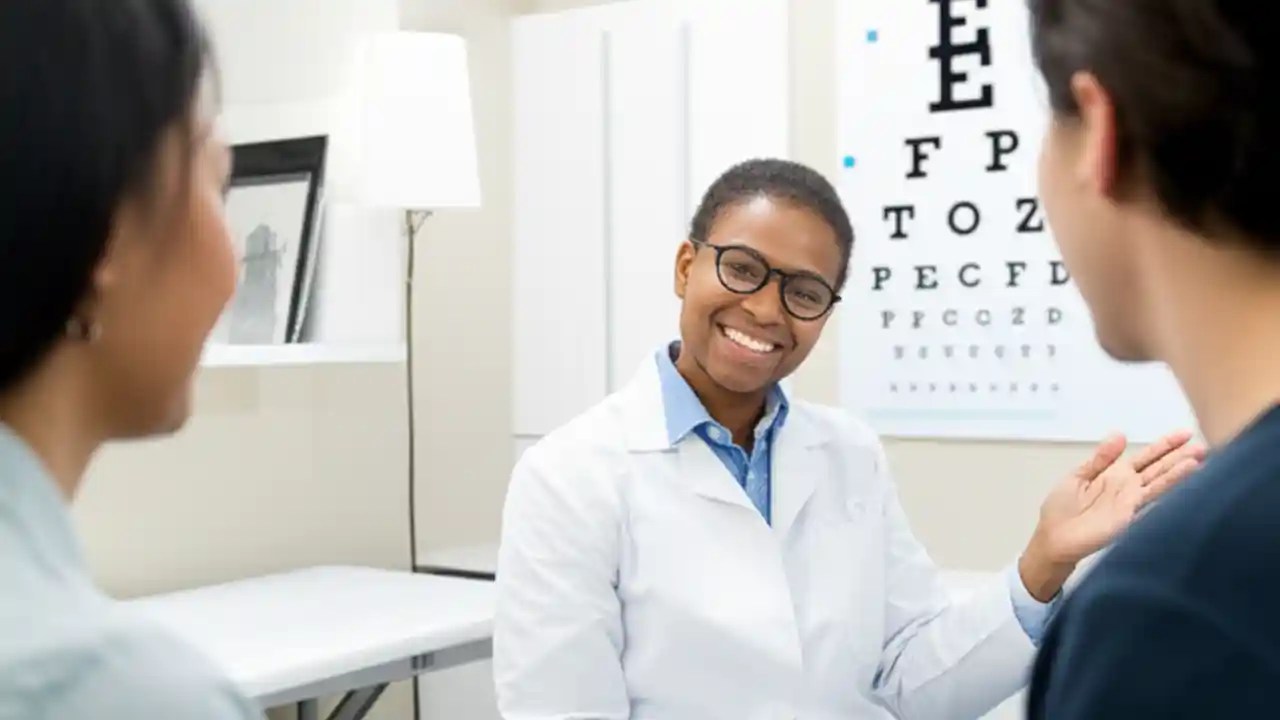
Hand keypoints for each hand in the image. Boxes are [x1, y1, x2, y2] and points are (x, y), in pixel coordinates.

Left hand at [1019, 430, 1205, 600]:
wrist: (1054, 537)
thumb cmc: (1062, 509)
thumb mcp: (1079, 476)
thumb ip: (1101, 458)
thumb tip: (1120, 434)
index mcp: (1116, 475)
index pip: (1145, 457)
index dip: (1163, 446)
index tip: (1183, 433)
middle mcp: (1129, 487)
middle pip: (1159, 468)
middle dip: (1179, 456)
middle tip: (1202, 444)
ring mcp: (1132, 501)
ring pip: (1160, 481)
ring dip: (1180, 470)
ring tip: (1200, 457)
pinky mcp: (1130, 514)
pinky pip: (1152, 497)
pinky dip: (1168, 486)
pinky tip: (1182, 478)